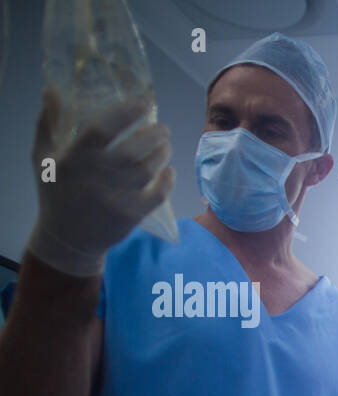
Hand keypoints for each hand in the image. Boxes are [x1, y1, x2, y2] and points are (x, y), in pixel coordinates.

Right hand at [26, 89, 175, 276]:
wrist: (67, 239)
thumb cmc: (56, 192)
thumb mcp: (43, 157)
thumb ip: (48, 123)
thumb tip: (52, 89)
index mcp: (74, 159)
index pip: (102, 130)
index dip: (125, 113)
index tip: (142, 103)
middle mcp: (97, 177)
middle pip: (134, 150)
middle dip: (154, 134)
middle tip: (162, 128)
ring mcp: (117, 197)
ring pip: (149, 170)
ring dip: (163, 153)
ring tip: (165, 144)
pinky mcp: (132, 215)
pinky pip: (158, 195)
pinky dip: (168, 181)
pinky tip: (168, 170)